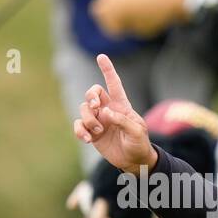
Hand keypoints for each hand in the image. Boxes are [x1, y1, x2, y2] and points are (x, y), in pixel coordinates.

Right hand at [72, 54, 155, 172]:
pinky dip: (79, 130)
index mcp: (121, 105)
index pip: (114, 84)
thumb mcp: (137, 132)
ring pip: (83, 109)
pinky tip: (86, 139)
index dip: (107, 70)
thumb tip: (105, 113)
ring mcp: (98, 120)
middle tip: (95, 106)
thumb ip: (122, 121)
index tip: (101, 56)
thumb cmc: (139, 144)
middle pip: (93, 93)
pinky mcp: (90, 131)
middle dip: (91, 96)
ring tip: (97, 131)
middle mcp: (107, 109)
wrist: (133, 161)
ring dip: (87, 119)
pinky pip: (78, 125)